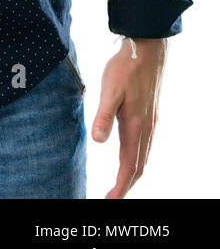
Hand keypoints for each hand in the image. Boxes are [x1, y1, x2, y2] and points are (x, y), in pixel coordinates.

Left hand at [91, 36, 166, 198]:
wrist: (146, 49)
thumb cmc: (125, 68)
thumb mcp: (109, 90)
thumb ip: (104, 115)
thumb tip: (98, 141)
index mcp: (135, 126)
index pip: (128, 165)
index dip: (119, 184)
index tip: (110, 199)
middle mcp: (146, 128)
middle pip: (138, 166)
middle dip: (125, 184)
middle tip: (112, 198)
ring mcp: (150, 122)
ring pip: (143, 156)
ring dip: (131, 173)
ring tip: (119, 184)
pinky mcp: (149, 114)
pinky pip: (145, 145)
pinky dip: (137, 159)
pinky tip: (130, 156)